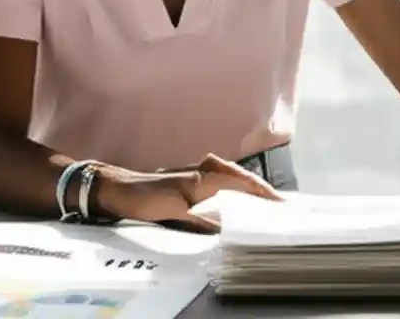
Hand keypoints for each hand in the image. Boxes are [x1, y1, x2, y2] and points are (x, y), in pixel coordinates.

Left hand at [97, 153, 281, 232]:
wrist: (117, 189)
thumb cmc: (143, 196)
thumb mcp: (172, 209)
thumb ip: (201, 218)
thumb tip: (229, 228)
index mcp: (203, 177)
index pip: (241, 182)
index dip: (262, 193)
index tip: (282, 205)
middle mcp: (204, 172)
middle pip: (240, 179)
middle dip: (261, 191)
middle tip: (281, 207)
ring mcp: (197, 177)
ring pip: (232, 181)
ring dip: (249, 191)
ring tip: (266, 206)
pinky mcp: (191, 185)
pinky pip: (221, 186)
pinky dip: (234, 193)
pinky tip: (238, 205)